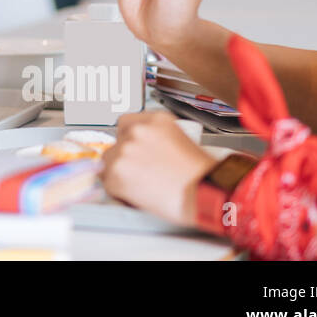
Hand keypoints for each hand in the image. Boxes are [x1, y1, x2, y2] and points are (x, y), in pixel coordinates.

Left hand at [99, 110, 218, 226]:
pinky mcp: (116, 172)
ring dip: (120, 175)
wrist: (207, 195)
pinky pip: (108, 183)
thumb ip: (158, 140)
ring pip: (109, 162)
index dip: (130, 140)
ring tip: (143, 187)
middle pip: (116, 143)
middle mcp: (138, 131)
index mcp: (156, 119)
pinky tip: (138, 196)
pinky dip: (119, 192)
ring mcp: (125, 150)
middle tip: (142, 174)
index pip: (126, 124)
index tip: (135, 151)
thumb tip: (144, 151)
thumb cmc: (204, 175)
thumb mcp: (183, 142)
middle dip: (126, 159)